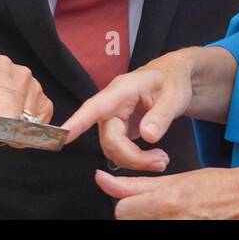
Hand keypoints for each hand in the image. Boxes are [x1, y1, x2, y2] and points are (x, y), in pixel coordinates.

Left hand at [0, 53, 52, 122]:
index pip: (6, 89)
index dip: (5, 111)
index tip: (4, 127)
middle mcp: (18, 72)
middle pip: (20, 103)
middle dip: (10, 122)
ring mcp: (34, 85)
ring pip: (32, 112)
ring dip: (19, 127)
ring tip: (4, 130)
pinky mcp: (43, 100)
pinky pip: (43, 118)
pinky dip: (32, 129)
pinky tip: (17, 128)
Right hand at [61, 50, 195, 170]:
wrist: (173, 77)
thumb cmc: (172, 80)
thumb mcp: (175, 95)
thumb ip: (162, 115)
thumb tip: (148, 136)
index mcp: (122, 90)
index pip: (95, 107)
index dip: (78, 122)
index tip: (64, 135)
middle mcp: (112, 105)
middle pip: (109, 138)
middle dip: (132, 157)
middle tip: (162, 161)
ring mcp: (113, 118)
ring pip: (112, 148)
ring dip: (135, 161)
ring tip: (162, 159)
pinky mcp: (119, 129)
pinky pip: (119, 150)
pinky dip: (135, 159)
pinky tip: (154, 157)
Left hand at [94, 165, 238, 218]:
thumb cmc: (214, 186)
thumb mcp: (173, 178)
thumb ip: (135, 183)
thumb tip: (103, 179)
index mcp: (165, 202)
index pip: (122, 210)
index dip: (126, 202)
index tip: (136, 198)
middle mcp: (170, 221)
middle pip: (130, 222)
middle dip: (136, 213)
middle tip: (154, 206)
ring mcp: (179, 230)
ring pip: (144, 227)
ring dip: (149, 219)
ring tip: (167, 212)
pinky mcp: (186, 235)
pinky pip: (161, 231)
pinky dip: (162, 224)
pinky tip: (175, 217)